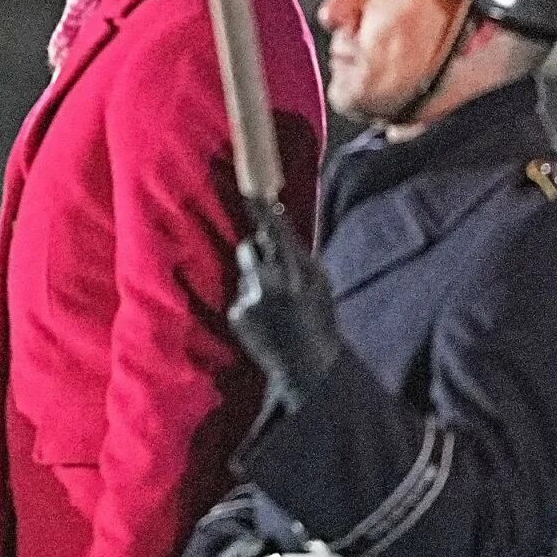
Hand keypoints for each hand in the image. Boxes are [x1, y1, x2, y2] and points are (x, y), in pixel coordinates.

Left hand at [230, 207, 342, 414]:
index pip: (278, 233)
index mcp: (299, 272)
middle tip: (273, 278)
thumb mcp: (319, 286)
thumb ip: (298, 259)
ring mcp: (251, 297)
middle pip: (249, 248)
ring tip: (275, 309)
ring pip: (245, 275)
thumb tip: (276, 233)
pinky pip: (239, 297)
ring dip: (255, 284)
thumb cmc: (317, 321)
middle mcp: (273, 281)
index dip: (264, 212)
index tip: (252, 192)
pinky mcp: (237, 312)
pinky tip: (265, 323)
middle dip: (256, 256)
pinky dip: (249, 306)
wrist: (307, 364)